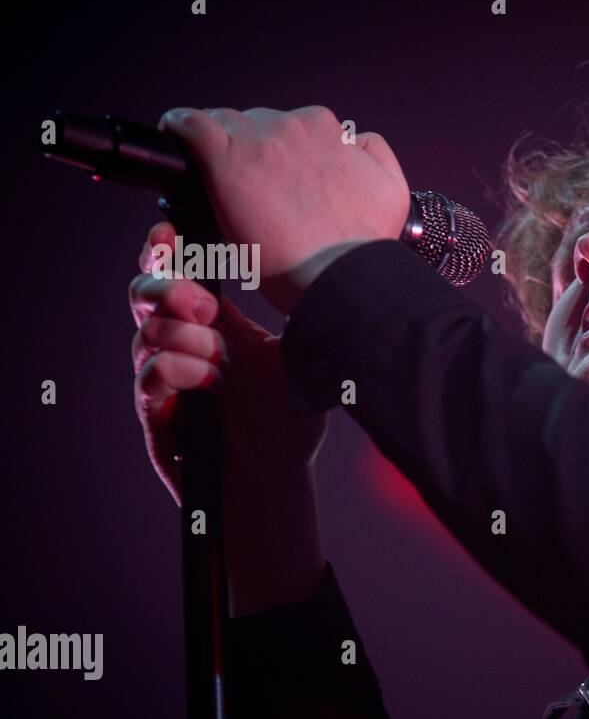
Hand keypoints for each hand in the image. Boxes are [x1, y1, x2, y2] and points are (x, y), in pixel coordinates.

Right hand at [130, 222, 328, 614]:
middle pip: (144, 295)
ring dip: (187, 339)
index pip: (176, 273)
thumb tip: (314, 265)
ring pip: (147, 334)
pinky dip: (179, 372)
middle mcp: (182, 346)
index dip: (164, 250)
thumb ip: (297, 314)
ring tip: (220, 362)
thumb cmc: (289, 423)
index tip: (170, 236)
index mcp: (215, 325)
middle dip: (170, 289)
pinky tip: (210, 383)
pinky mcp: (155, 413)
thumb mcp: (302, 359)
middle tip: (204, 306)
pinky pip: (150, 377)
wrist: (278, 482)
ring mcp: (164, 379)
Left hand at [157, 106, 409, 313]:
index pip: (294, 126)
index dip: (281, 153)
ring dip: (220, 145)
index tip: (276, 178)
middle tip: (253, 191)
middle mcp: (295, 127)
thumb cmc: (361, 248)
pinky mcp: (225, 160)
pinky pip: (189, 124)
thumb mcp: (392, 191)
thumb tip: (355, 140)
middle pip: (258, 124)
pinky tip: (176, 138)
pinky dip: (178, 127)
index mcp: (329, 132)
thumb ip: (376, 154)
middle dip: (253, 150)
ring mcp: (259, 142)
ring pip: (224, 124)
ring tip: (219, 178)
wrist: (340, 278)